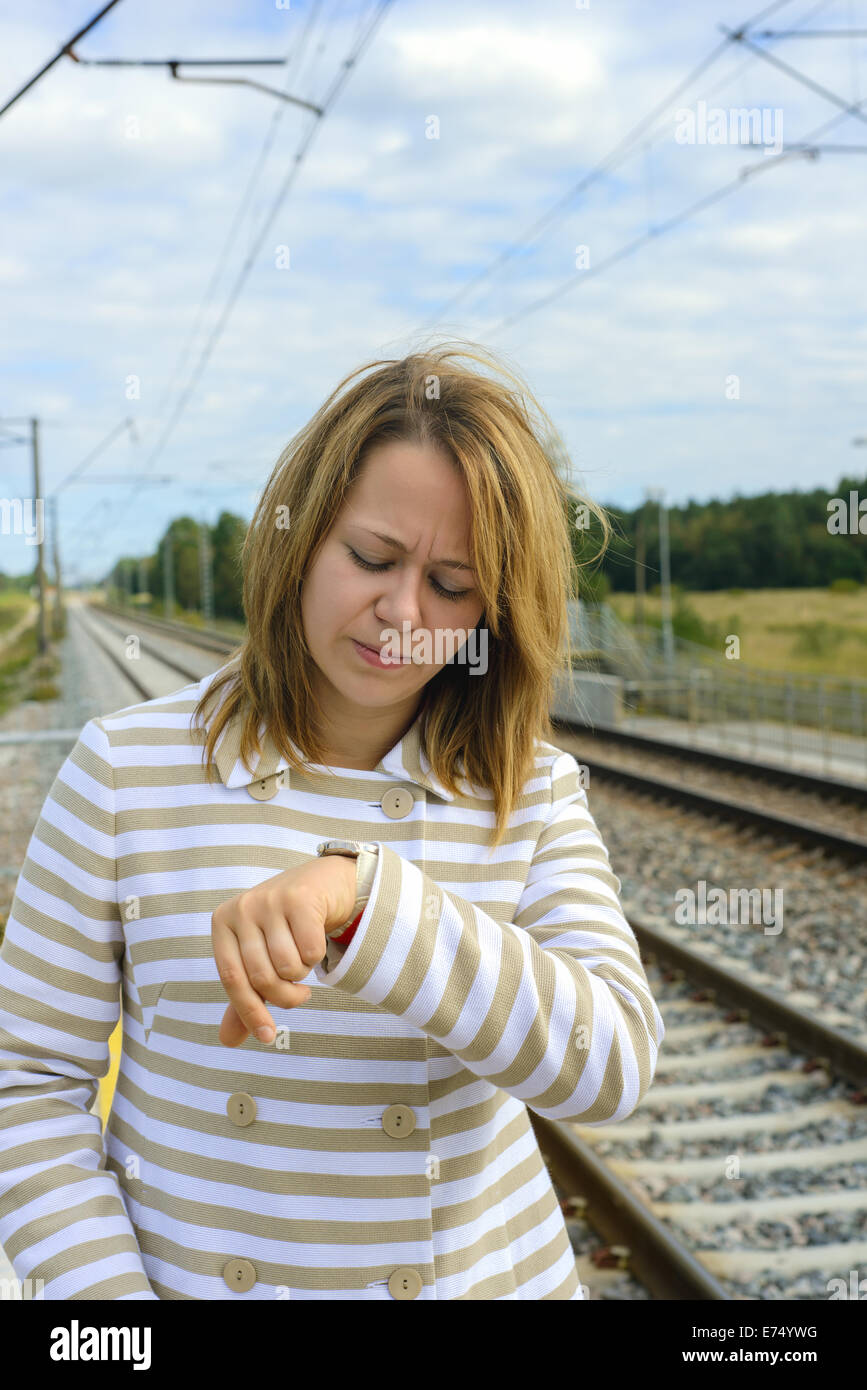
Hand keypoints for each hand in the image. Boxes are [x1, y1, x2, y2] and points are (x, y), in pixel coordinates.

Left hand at [212, 854, 356, 1047]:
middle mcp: (242, 908)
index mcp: (223, 922)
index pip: (232, 978)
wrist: (322, 883)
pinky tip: (315, 940)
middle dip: (286, 997)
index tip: (268, 1037)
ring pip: (288, 966)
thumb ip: (244, 995)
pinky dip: (318, 956)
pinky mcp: (301, 897)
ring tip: (303, 957)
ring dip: (302, 973)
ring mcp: (271, 900)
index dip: (249, 1012)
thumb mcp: (258, 957)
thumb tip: (227, 1040)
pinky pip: (311, 951)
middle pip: (262, 977)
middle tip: (300, 995)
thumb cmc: (284, 926)